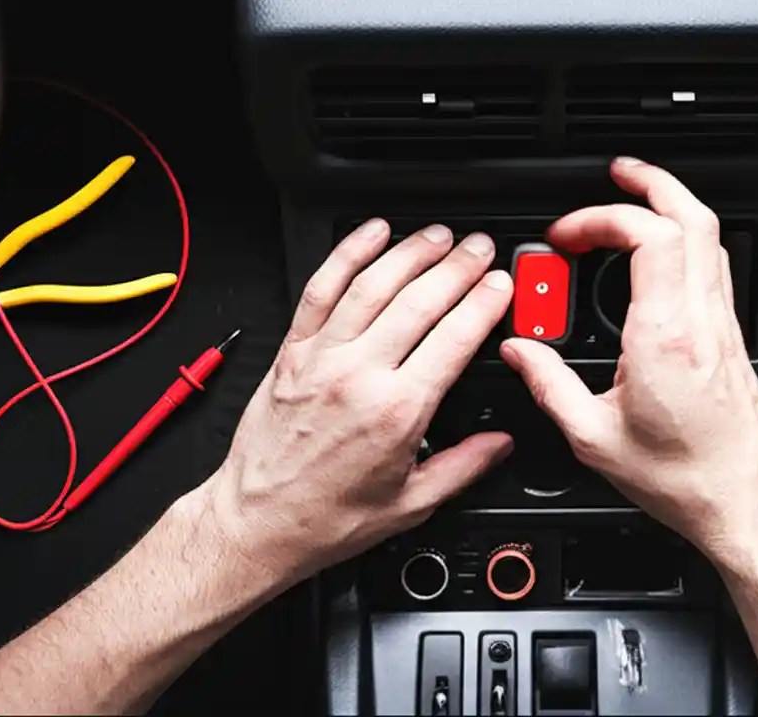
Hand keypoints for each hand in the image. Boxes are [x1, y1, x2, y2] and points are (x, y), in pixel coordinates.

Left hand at [199, 219, 513, 581]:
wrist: (256, 523)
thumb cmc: (325, 518)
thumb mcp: (411, 504)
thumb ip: (463, 467)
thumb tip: (500, 444)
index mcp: (397, 413)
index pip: (454, 339)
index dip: (484, 303)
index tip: (501, 285)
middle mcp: (359, 376)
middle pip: (420, 301)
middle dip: (459, 267)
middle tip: (481, 248)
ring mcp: (322, 358)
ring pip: (373, 285)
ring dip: (411, 252)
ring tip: (439, 236)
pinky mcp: (292, 351)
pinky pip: (321, 289)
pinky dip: (347, 254)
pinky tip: (370, 233)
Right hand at [500, 157, 757, 567]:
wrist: (743, 502)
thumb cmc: (684, 479)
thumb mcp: (593, 437)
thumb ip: (548, 385)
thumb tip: (520, 351)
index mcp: (666, 336)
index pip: (648, 235)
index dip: (602, 218)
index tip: (567, 236)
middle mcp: (702, 320)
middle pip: (691, 216)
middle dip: (650, 183)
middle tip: (615, 175)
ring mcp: (723, 326)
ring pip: (710, 237)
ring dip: (672, 206)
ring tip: (636, 201)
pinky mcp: (731, 338)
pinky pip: (713, 267)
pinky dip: (685, 241)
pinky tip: (660, 255)